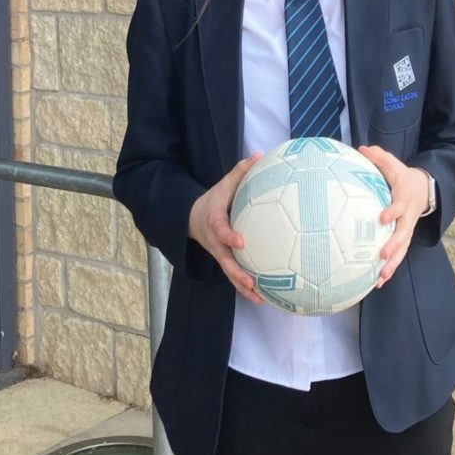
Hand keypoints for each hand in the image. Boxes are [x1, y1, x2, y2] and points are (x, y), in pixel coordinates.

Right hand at [188, 154, 264, 304]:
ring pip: (228, 273)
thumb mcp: (223, 184)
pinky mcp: (224, 262)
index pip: (220, 229)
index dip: (229, 236)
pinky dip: (245, 288)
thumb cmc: (214, 200)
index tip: (241, 242)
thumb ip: (240, 172)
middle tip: (251, 282)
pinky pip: (233, 277)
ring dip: (242, 287)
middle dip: (236, 272)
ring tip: (259, 298)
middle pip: (224, 260)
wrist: (192, 218)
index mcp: (214, 221)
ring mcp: (218, 254)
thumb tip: (260, 155)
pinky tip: (262, 298)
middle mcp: (215, 242)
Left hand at [357, 147, 430, 286]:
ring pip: (402, 249)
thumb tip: (361, 148)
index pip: (399, 205)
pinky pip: (399, 256)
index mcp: (404, 197)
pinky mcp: (404, 239)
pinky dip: (390, 269)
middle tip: (382, 255)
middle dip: (393, 245)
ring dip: (392, 264)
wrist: (423, 189)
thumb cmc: (402, 176)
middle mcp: (407, 216)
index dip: (392, 211)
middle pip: (403, 234)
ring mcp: (407, 230)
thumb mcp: (393, 164)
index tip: (382, 217)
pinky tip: (378, 282)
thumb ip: (378, 157)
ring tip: (380, 276)